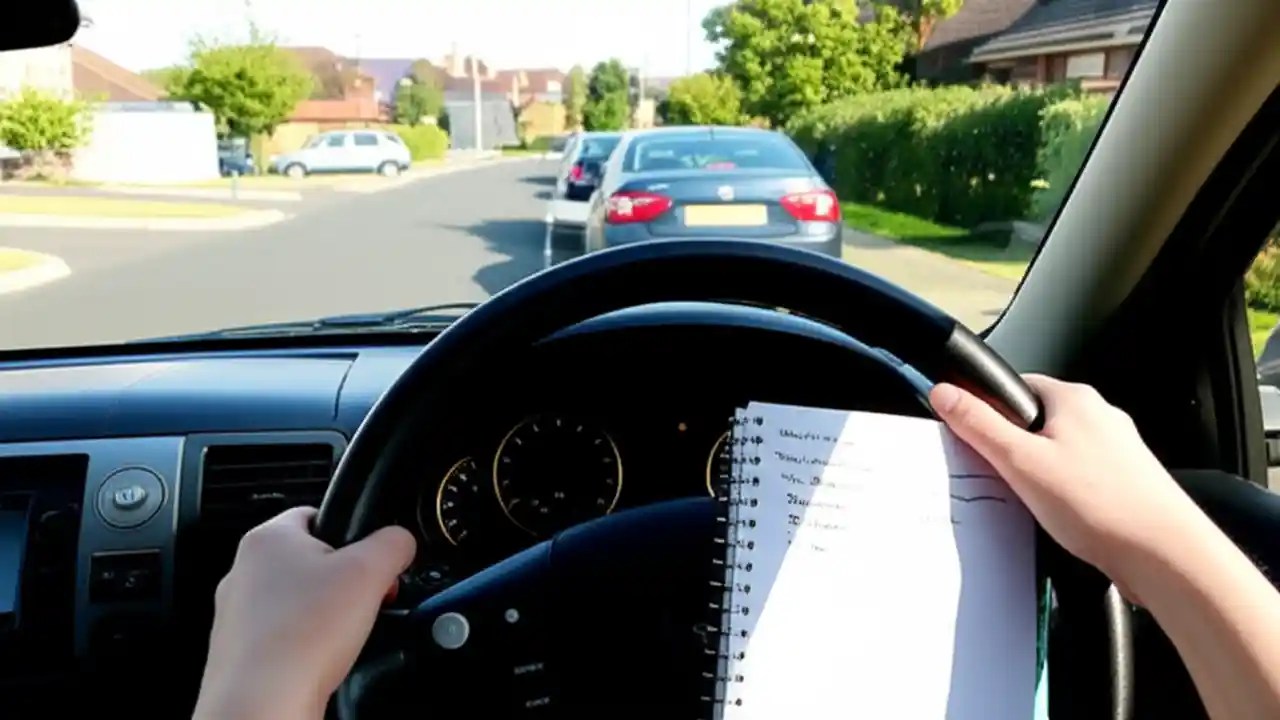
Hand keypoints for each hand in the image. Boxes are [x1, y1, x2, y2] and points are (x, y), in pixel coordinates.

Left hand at [193, 507, 415, 719]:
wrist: (263, 704)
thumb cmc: (300, 637)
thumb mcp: (370, 571)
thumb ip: (394, 543)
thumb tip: (401, 540)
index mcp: (267, 538)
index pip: (317, 513)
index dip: (353, 534)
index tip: (372, 559)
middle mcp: (244, 571)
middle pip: (311, 561)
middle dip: (344, 580)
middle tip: (366, 599)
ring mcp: (237, 614)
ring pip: (298, 601)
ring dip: (325, 614)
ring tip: (343, 633)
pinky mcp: (241, 651)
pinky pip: (285, 636)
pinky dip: (306, 644)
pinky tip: (321, 657)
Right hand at [930, 374, 1201, 597]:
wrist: (1165, 554)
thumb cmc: (1102, 504)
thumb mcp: (1021, 462)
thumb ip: (979, 425)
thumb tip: (946, 393)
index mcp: (1075, 398)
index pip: (1017, 386)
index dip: (989, 410)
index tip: (974, 435)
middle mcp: (1100, 416)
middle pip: (1036, 421)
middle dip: (1014, 449)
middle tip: (1004, 477)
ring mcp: (1117, 449)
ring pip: (1059, 452)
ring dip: (1041, 475)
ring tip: (1038, 503)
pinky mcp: (1125, 480)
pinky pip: (1079, 478)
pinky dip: (1065, 494)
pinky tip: (1062, 518)